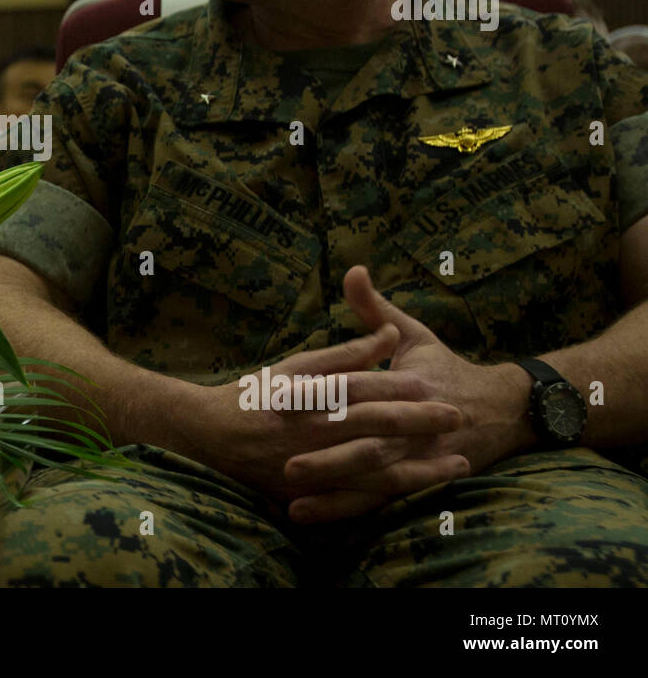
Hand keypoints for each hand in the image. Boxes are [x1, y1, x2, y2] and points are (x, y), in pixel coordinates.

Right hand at [172, 323, 464, 514]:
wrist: (210, 436)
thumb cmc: (256, 396)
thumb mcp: (296, 366)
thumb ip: (344, 353)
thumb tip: (388, 334)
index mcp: (309, 395)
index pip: (361, 387)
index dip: (397, 384)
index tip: (429, 381)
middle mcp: (311, 431)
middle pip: (373, 425)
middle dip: (418, 421)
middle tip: (455, 415)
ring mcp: (310, 465)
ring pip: (373, 468)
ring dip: (419, 468)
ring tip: (457, 463)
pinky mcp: (308, 492)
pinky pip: (357, 498)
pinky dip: (391, 496)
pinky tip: (420, 492)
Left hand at [281, 266, 528, 522]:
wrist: (505, 410)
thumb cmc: (446, 369)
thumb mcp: (414, 334)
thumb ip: (376, 310)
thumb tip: (353, 269)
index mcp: (408, 383)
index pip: (357, 387)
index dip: (318, 393)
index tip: (279, 398)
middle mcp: (414, 422)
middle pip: (364, 436)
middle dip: (323, 449)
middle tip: (279, 458)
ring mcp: (419, 456)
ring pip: (373, 474)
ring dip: (333, 486)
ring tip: (290, 494)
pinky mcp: (419, 480)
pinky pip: (380, 500)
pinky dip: (346, 508)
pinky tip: (310, 514)